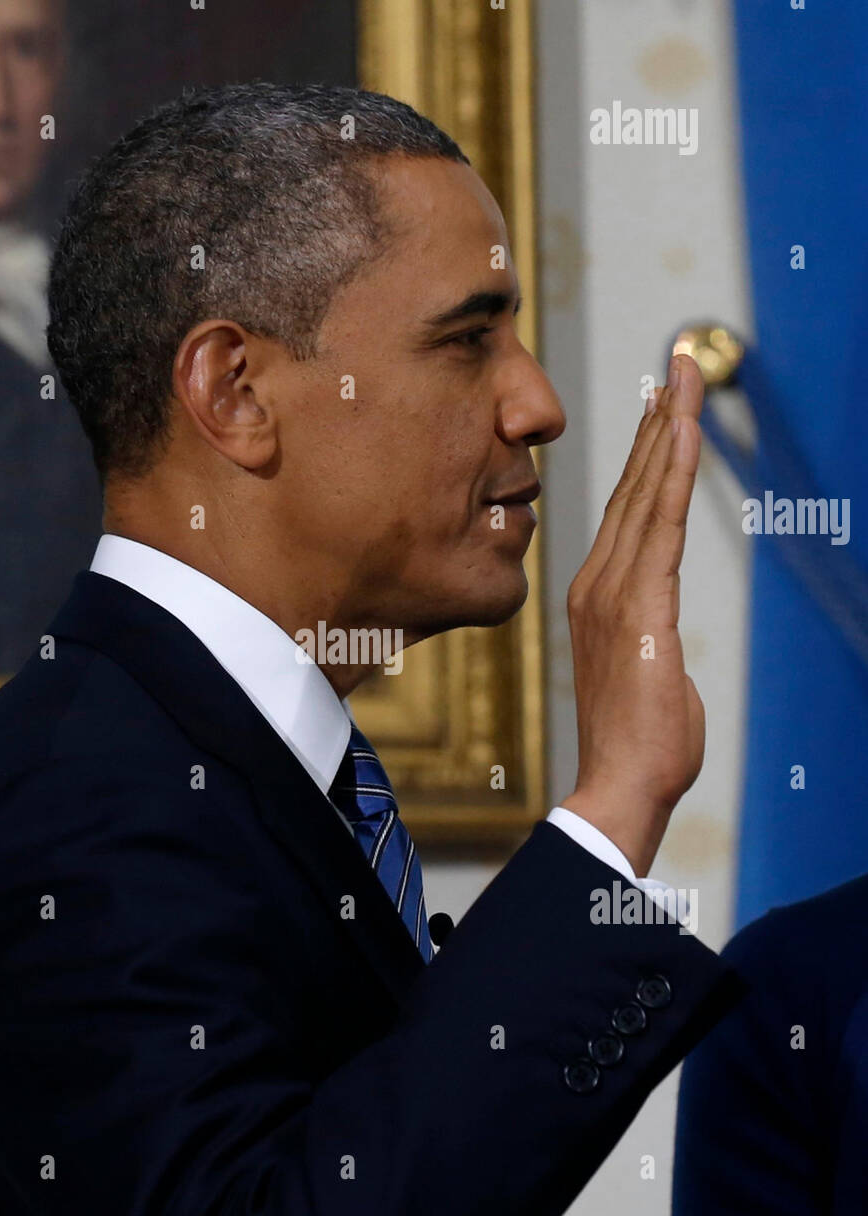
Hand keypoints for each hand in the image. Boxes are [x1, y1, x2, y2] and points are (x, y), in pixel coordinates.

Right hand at [560, 354, 704, 876]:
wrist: (618, 785)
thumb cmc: (637, 745)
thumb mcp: (647, 677)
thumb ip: (651, 646)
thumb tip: (661, 649)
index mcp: (597, 596)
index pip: (628, 512)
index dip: (644, 456)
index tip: (660, 409)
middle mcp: (597, 583)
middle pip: (633, 487)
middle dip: (658, 421)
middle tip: (674, 367)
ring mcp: (613, 591)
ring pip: (645, 493)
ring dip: (667, 428)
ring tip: (681, 374)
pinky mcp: (639, 605)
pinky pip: (658, 524)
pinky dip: (670, 472)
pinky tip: (682, 430)